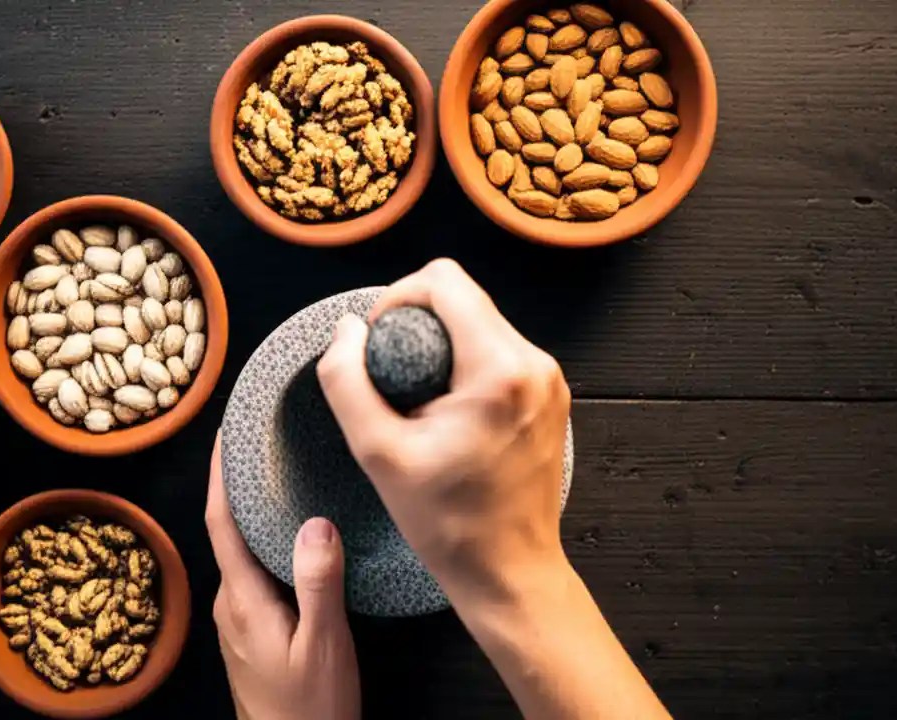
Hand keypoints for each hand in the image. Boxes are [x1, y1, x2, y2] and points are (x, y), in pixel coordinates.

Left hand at [204, 435, 360, 719]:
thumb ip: (319, 584)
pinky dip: (269, 540)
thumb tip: (315, 520)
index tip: (225, 429)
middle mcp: (231, 602)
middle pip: (229, 529)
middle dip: (241, 481)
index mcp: (241, 598)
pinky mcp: (254, 629)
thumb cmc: (310, 708)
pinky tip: (294, 531)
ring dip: (256, 511)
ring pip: (245, 550)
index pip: (220, 521)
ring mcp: (240, 617)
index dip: (219, 472)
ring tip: (282, 471)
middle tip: (263, 436)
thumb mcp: (323, 644)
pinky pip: (257, 569)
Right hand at [317, 259, 571, 608]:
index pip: (443, 280)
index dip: (396, 299)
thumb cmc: (449, 524)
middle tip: (393, 383)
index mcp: (499, 370)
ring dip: (439, 349)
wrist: (508, 571)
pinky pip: (496, 351)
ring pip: (478, 323)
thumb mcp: (376, 451)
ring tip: (419, 405)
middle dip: (416, 327)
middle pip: (461, 298)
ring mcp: (549, 378)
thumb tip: (346, 330)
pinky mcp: (549, 394)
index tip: (377, 348)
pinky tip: (445, 416)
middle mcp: (534, 364)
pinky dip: (463, 367)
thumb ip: (347, 380)